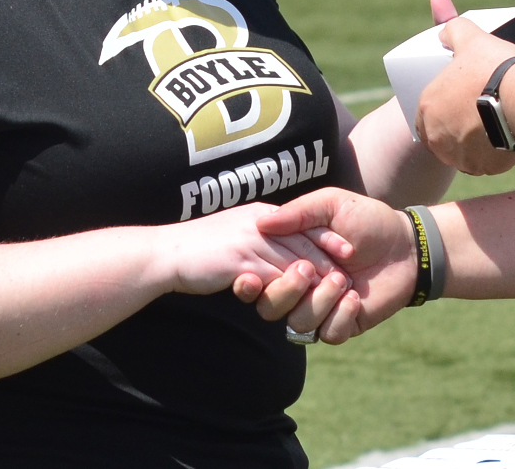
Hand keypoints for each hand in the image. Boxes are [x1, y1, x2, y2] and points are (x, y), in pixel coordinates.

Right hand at [157, 201, 338, 300]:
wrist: (164, 253)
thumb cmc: (198, 245)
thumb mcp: (236, 231)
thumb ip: (261, 234)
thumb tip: (283, 249)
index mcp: (260, 215)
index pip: (302, 223)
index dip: (326, 237)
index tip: (348, 250)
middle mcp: (260, 225)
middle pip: (304, 240)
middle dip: (330, 256)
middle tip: (351, 272)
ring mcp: (251, 242)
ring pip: (295, 258)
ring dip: (316, 273)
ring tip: (336, 284)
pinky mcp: (241, 263)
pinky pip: (275, 276)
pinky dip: (294, 287)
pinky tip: (306, 298)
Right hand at [248, 188, 418, 343]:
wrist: (407, 243)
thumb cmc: (367, 219)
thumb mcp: (332, 204)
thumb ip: (298, 212)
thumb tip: (262, 223)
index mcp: (290, 260)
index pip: (257, 281)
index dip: (247, 285)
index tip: (248, 278)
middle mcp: (300, 288)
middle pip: (269, 307)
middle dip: (285, 291)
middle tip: (308, 270)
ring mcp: (321, 308)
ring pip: (297, 324)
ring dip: (318, 301)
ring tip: (343, 279)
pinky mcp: (343, 324)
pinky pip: (327, 334)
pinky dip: (339, 316)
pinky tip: (354, 297)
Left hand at [415, 0, 514, 175]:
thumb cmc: (495, 69)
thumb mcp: (472, 39)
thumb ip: (454, 27)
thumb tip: (443, 17)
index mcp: (427, 109)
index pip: (426, 112)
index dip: (443, 104)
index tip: (461, 98)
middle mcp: (438, 139)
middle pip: (445, 133)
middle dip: (458, 124)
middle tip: (480, 108)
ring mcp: (462, 158)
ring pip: (465, 150)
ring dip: (474, 141)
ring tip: (493, 122)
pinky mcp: (486, 169)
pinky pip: (487, 161)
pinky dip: (494, 152)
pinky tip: (504, 138)